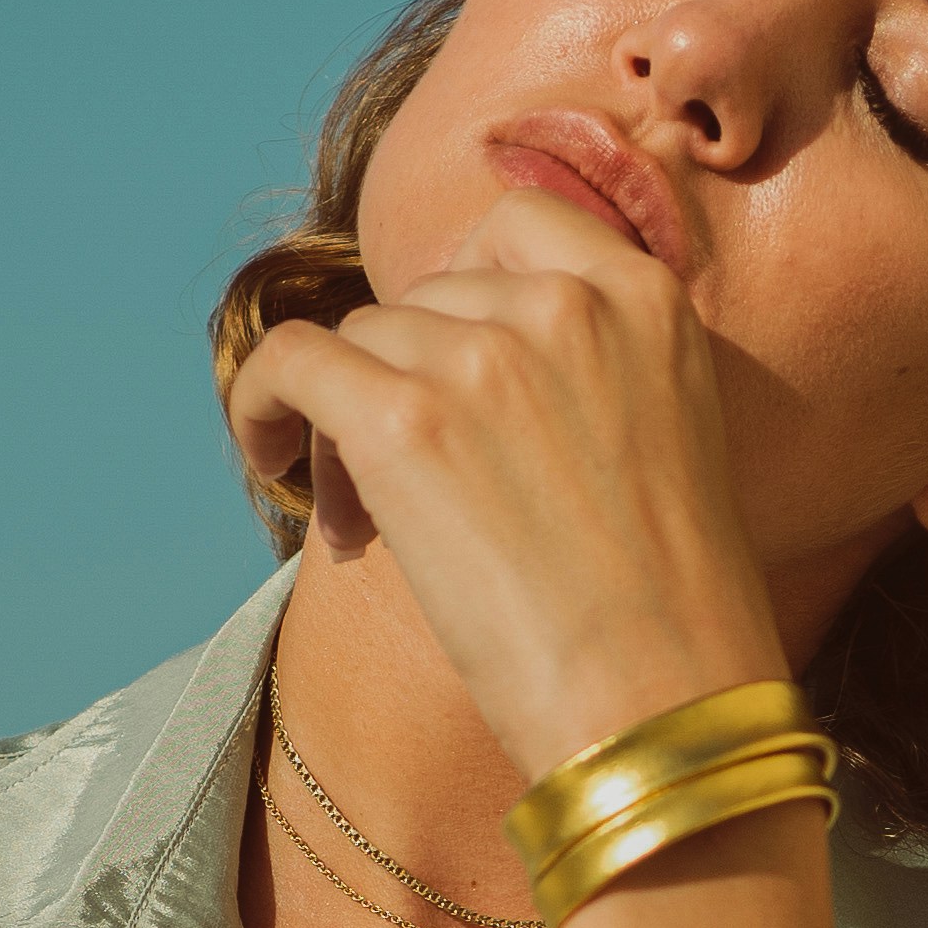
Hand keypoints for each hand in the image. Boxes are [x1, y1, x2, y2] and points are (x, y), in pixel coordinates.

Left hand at [225, 182, 785, 782]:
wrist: (664, 700)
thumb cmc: (667, 612)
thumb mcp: (666, 437)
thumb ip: (588, 370)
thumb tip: (449, 365)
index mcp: (646, 297)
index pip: (514, 227)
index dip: (459, 294)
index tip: (447, 363)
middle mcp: (564, 302)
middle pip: (425, 298)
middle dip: (408, 375)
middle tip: (418, 486)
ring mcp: (481, 354)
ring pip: (360, 340)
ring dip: (352, 419)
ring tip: (381, 524)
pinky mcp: (402, 418)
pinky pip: (288, 361)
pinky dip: (260, 403)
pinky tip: (266, 454)